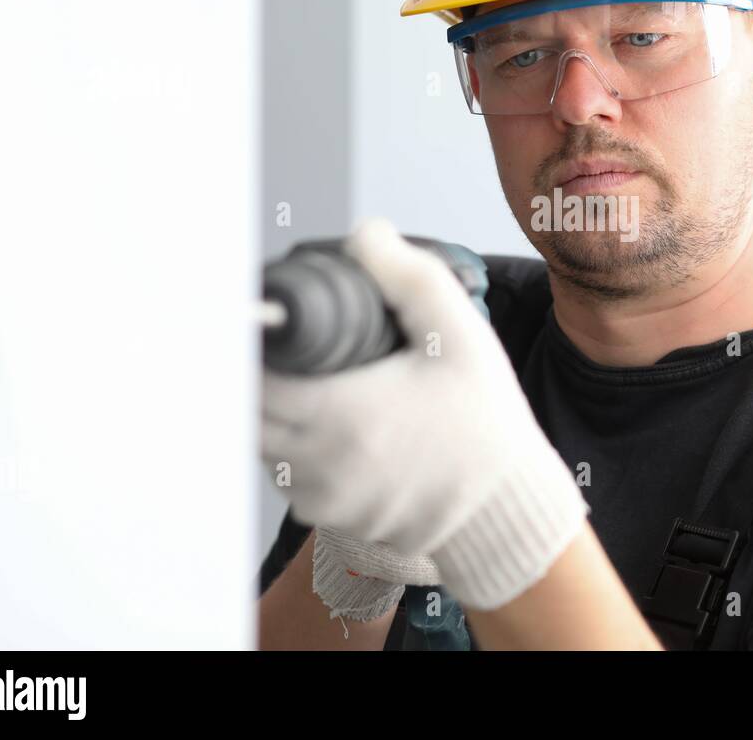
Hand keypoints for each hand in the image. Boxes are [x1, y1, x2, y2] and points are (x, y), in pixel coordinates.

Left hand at [262, 218, 588, 609]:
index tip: (265, 323)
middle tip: (283, 348)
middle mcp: (320, 460)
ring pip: (260, 447)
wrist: (507, 502)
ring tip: (306, 382)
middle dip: (255, 375)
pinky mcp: (332, 516)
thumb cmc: (484, 420)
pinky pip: (287, 478)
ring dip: (269, 414)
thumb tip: (366, 235)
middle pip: (245, 411)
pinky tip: (329, 428)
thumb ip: (409, 275)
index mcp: (342, 411)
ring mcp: (322, 495)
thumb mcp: (459, 334)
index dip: (251, 345)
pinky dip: (293, 450)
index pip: (252, 376)